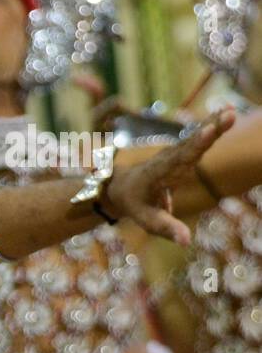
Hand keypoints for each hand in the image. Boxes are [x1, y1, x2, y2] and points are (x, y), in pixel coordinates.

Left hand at [103, 107, 235, 245]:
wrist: (121, 187)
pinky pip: (198, 138)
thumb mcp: (147, 220)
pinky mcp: (182, 152)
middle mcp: (167, 160)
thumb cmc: (135, 205)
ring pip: (195, 138)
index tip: (207, 132)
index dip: (193, 146)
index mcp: (157, 174)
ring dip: (213, 124)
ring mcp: (175, 154)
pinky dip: (211, 125)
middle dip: (209, 130)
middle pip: (191, 145)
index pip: (177, 160)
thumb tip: (186, 242)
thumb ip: (167, 228)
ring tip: (231, 111)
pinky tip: (227, 111)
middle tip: (229, 116)